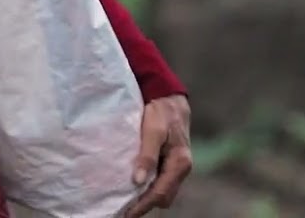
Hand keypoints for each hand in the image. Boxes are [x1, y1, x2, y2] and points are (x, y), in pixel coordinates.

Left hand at [124, 95, 191, 217]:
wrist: (170, 97)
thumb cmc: (162, 112)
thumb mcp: (153, 130)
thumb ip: (147, 155)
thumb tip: (137, 181)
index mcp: (180, 163)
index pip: (160, 193)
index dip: (143, 206)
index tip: (126, 214)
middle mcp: (181, 168)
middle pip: (163, 197)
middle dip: (144, 205)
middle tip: (122, 209)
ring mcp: (176, 166)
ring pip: (162, 190)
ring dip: (146, 197)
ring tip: (125, 200)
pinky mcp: (170, 161)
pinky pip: (160, 181)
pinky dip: (148, 187)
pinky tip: (133, 186)